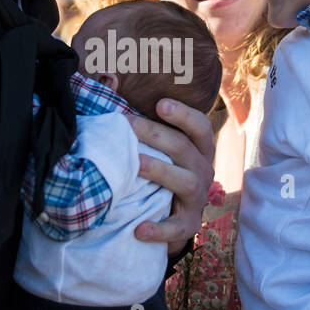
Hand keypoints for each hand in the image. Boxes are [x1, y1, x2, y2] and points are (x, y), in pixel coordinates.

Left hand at [128, 100, 214, 255]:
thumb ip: (138, 120)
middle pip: (183, 148)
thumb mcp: (158, 148)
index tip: (160, 104)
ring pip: (184, 181)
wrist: (172, 219)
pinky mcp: (188, 225)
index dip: (183, 115)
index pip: (200, 127)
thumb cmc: (162, 172)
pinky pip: (176, 227)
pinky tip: (139, 229)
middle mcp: (203, 170)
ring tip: (136, 165)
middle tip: (127, 124)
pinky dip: (158, 230)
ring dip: (160, 171)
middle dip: (155, 134)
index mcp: (198, 149)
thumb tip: (107, 79)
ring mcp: (197, 198)